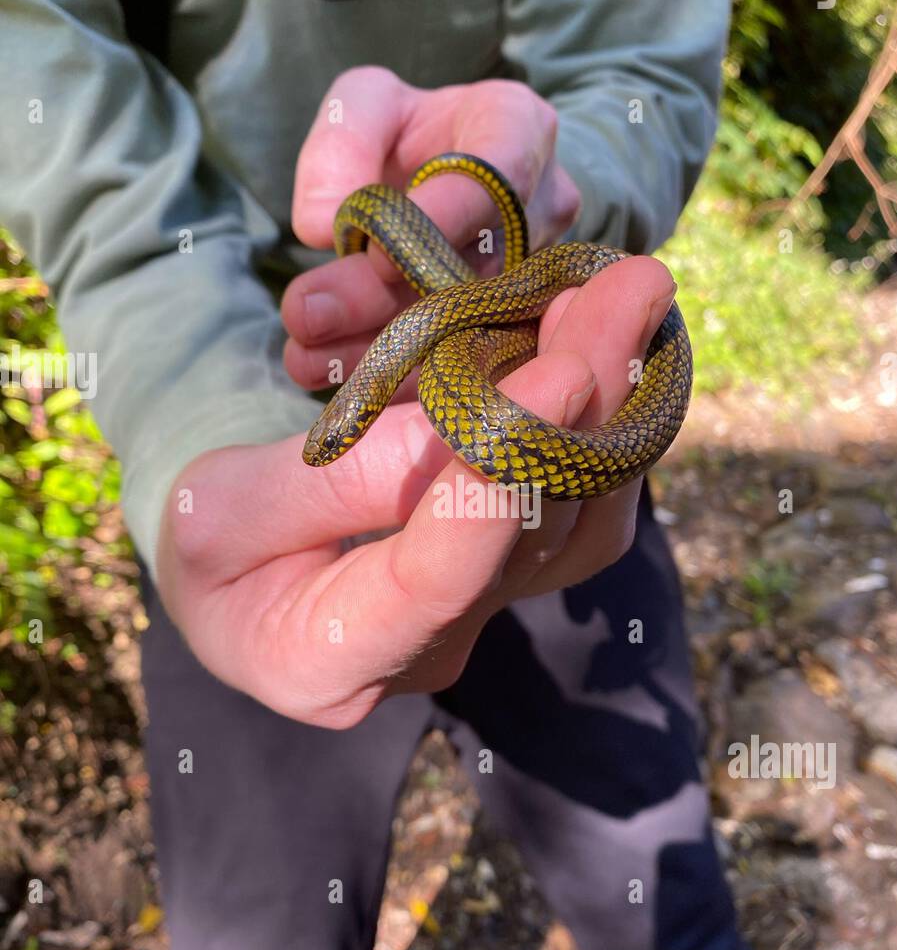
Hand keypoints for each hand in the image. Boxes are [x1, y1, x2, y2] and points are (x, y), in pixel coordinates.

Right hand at [157, 256, 675, 727]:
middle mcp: (431, 652)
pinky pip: (589, 498)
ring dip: (617, 400)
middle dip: (586, 403)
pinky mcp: (518, 572)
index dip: (499, 475)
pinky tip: (615, 335)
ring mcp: (486, 615)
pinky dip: (609, 414)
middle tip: (628, 291)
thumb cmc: (212, 540)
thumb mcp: (221, 505)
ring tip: (631, 296)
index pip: (435, 578)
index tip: (560, 371)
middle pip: (531, 531)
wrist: (242, 569)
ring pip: (583, 514)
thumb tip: (456, 426)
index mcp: (326, 658)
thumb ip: (327, 482)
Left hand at [280, 66, 582, 392]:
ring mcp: (539, 274)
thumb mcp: (366, 105)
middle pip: (474, 264)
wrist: (443, 180)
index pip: (496, 175)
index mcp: (518, 128)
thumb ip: (343, 140)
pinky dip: (401, 378)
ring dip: (383, 348)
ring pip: (466, 322)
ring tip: (305, 358)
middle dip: (387, 297)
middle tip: (309, 315)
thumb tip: (324, 223)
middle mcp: (544, 206)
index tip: (378, 255)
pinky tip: (343, 384)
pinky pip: (466, 361)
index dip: (441, 220)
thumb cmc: (409, 134)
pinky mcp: (518, 328)